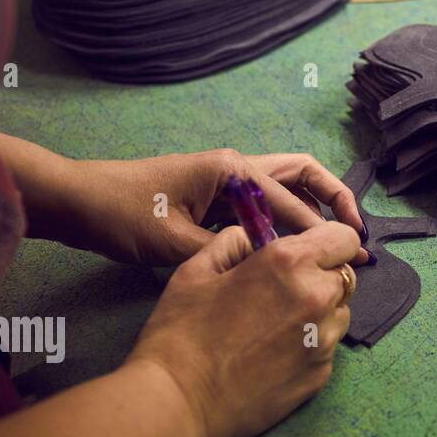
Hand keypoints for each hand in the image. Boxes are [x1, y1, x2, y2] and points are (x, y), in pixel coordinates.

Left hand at [62, 149, 367, 266]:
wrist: (79, 201)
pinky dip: (288, 219)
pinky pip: (266, 203)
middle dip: (335, 200)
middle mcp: (237, 167)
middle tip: (357, 232)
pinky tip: (296, 247)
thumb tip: (273, 269)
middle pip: (305, 174)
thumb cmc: (124, 215)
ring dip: (315, 209)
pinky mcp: (217, 195)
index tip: (349, 254)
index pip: (291, 203)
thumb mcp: (176, 243)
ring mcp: (228, 179)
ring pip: (288, 187)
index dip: (322, 232)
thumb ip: (229, 253)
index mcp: (233, 170)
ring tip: (338, 240)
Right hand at [128, 221, 358, 436]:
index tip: (309, 250)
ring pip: (338, 312)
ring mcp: (324, 339)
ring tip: (273, 325)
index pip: (343, 238)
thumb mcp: (196, 271)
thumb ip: (234, 242)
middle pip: (343, 275)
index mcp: (289, 263)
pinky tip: (273, 354)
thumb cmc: (180, 334)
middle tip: (280, 291)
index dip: (328, 241)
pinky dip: (309, 344)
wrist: (177, 403)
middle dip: (320, 276)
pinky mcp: (322, 373)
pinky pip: (327, 346)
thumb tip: (253, 237)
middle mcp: (317, 297)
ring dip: (318, 311)